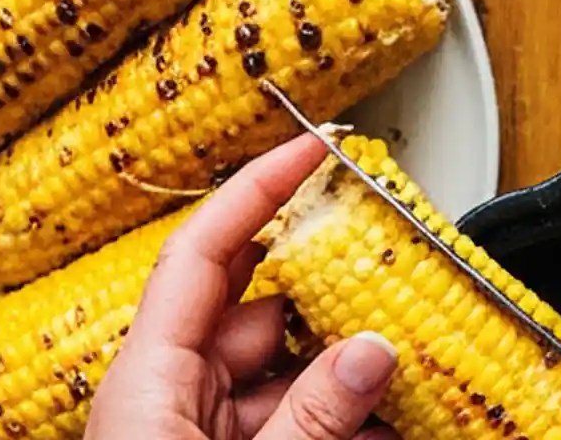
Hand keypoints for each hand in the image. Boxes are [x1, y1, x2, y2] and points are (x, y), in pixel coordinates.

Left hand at [86, 135, 400, 439]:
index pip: (202, 251)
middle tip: (393, 273)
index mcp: (149, 379)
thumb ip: (310, 414)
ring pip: (288, 369)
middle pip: (262, 310)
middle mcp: (172, 391)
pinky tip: (392, 421)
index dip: (258, 189)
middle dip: (331, 295)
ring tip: (411, 368)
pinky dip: (341, 415)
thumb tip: (372, 351)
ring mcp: (200, 424)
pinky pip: (291, 414)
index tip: (313, 148)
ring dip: (347, 370)